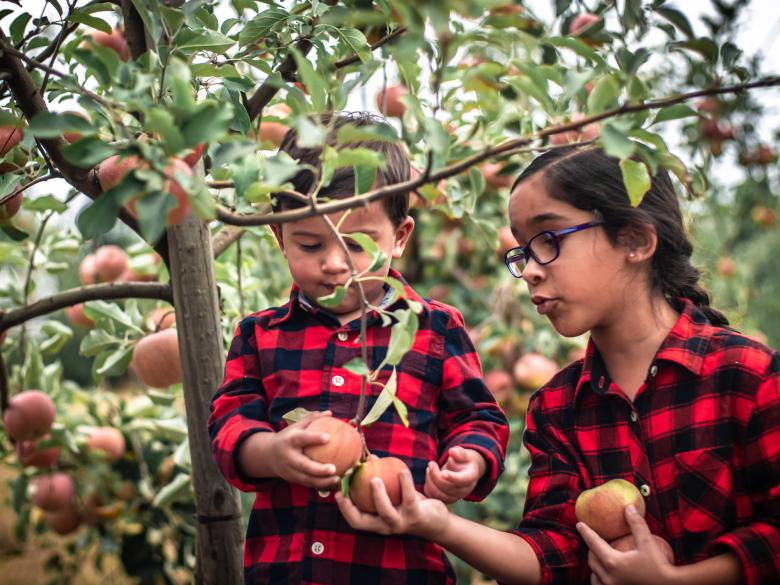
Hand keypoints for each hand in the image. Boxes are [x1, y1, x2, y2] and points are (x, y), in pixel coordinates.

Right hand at [267, 411, 340, 488]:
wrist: (267, 455)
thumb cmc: (288, 438)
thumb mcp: (296, 427)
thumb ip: (312, 420)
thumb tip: (329, 413)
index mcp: (290, 441)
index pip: (301, 439)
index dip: (314, 438)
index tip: (328, 437)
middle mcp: (289, 457)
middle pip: (303, 465)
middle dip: (318, 469)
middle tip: (333, 468)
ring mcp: (290, 471)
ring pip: (306, 479)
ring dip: (322, 481)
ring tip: (338, 478)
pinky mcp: (293, 479)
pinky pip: (308, 484)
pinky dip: (321, 485)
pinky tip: (334, 483)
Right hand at [335, 469, 449, 539]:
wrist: (437, 522)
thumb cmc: (411, 505)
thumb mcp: (394, 494)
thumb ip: (382, 480)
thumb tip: (370, 458)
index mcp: (378, 523)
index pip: (355, 520)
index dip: (344, 508)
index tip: (336, 492)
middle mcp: (386, 526)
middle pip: (362, 522)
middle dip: (351, 506)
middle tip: (346, 486)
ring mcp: (400, 523)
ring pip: (385, 512)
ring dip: (378, 495)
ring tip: (374, 478)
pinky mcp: (415, 516)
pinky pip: (409, 498)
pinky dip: (405, 483)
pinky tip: (402, 470)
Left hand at [423, 446, 485, 502]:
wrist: (464, 470)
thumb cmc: (463, 460)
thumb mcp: (463, 454)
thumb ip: (459, 453)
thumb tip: (453, 451)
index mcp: (470, 477)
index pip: (462, 480)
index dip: (452, 477)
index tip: (443, 472)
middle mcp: (464, 490)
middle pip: (448, 487)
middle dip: (436, 475)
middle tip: (431, 463)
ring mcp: (455, 496)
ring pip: (439, 494)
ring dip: (430, 481)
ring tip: (429, 468)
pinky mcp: (446, 498)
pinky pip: (434, 497)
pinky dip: (428, 488)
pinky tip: (428, 476)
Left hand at [577, 505, 676, 584]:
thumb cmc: (660, 567)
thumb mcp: (648, 543)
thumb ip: (636, 525)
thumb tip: (628, 508)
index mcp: (612, 563)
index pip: (593, 543)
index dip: (586, 532)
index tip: (579, 524)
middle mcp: (608, 578)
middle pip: (592, 560)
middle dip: (591, 549)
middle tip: (594, 540)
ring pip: (594, 576)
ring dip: (595, 566)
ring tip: (600, 559)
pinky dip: (600, 579)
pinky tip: (607, 575)